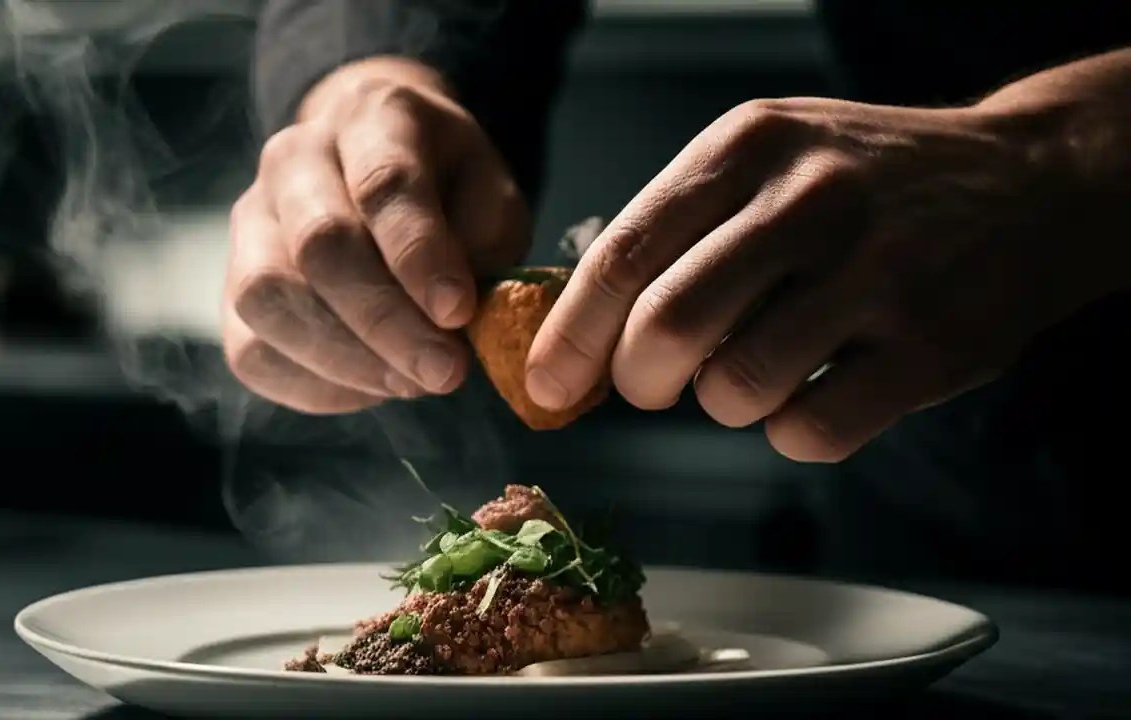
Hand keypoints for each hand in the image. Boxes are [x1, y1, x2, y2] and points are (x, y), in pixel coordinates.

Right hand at [224, 58, 528, 413]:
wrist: (381, 173)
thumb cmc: (449, 192)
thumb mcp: (490, 197)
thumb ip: (481, 245)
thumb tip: (454, 320)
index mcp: (371, 117)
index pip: (384, 183)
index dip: (419, 254)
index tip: (458, 313)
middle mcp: (294, 159)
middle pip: (318, 244)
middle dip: (385, 321)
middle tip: (443, 372)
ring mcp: (250, 220)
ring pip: (267, 298)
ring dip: (345, 359)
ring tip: (410, 383)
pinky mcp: (231, 286)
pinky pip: (252, 351)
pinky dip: (315, 386)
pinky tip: (372, 387)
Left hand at [527, 97, 1118, 461]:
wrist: (1026, 183)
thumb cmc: (863, 182)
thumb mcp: (765, 158)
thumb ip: (675, 228)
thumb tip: (581, 327)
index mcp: (748, 146)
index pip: (623, 255)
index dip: (570, 335)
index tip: (546, 385)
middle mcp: (810, 200)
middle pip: (666, 328)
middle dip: (637, 382)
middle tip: (650, 385)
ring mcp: (878, 272)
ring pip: (735, 391)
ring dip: (723, 404)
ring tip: (753, 369)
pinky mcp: (931, 346)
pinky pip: (811, 430)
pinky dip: (792, 430)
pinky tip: (815, 389)